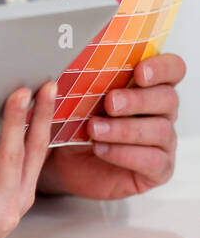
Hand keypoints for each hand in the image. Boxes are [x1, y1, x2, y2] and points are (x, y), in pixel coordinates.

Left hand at [37, 53, 184, 200]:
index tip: (139, 72)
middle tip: (110, 103)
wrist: (68, 163)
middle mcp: (163, 112)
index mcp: (150, 86)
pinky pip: (153, 160)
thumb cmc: (78, 124)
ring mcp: (164, 141)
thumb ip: (83, 82)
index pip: (174, 69)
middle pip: (168, 98)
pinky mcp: (159, 169)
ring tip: (95, 129)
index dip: (162, 68)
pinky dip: (125, 154)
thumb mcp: (77, 100)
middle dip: (137, 100)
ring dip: (125, 129)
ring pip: (160, 130)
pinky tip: (102, 149)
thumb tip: (63, 70)